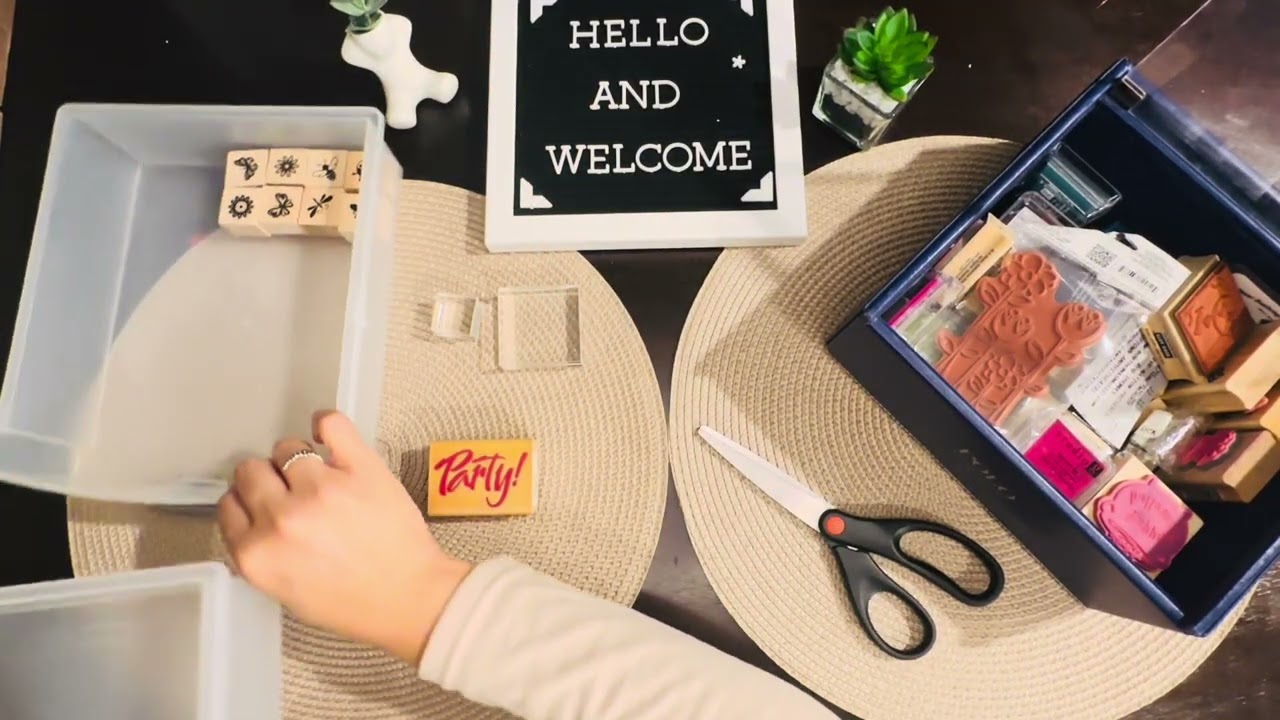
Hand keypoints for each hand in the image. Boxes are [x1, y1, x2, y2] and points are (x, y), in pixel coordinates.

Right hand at [217, 410, 471, 664]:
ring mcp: (321, 489)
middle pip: (250, 471)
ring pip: (287, 448)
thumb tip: (254, 516)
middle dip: (267, 479)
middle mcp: (280, 518)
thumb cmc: (350, 603)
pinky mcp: (359, 468)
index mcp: (257, 555)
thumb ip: (260, 553)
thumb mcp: (284, 591)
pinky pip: (331, 424)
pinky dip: (326, 424)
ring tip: (318, 475)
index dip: (247, 502)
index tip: (262, 503)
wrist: (408, 598)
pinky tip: (327, 435)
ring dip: (297, 459)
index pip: (229, 505)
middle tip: (291, 490)